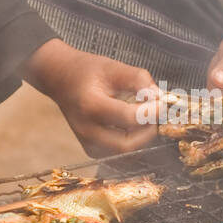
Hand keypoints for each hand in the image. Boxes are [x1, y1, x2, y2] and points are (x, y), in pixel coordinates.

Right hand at [20, 39, 158, 156]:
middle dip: (148, 131)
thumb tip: (160, 98)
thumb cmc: (88, 71)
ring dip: (142, 138)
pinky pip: (119, 155)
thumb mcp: (114, 67)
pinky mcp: (91, 150)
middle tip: (156, 114)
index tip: (161, 102)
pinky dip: (133, 143)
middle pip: (128, 144)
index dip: (151, 112)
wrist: (61, 79)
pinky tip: (134, 126)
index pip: (129, 118)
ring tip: (145, 118)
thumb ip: (140, 80)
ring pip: (125, 154)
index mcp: (91, 105)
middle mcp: (87, 129)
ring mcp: (87, 143)